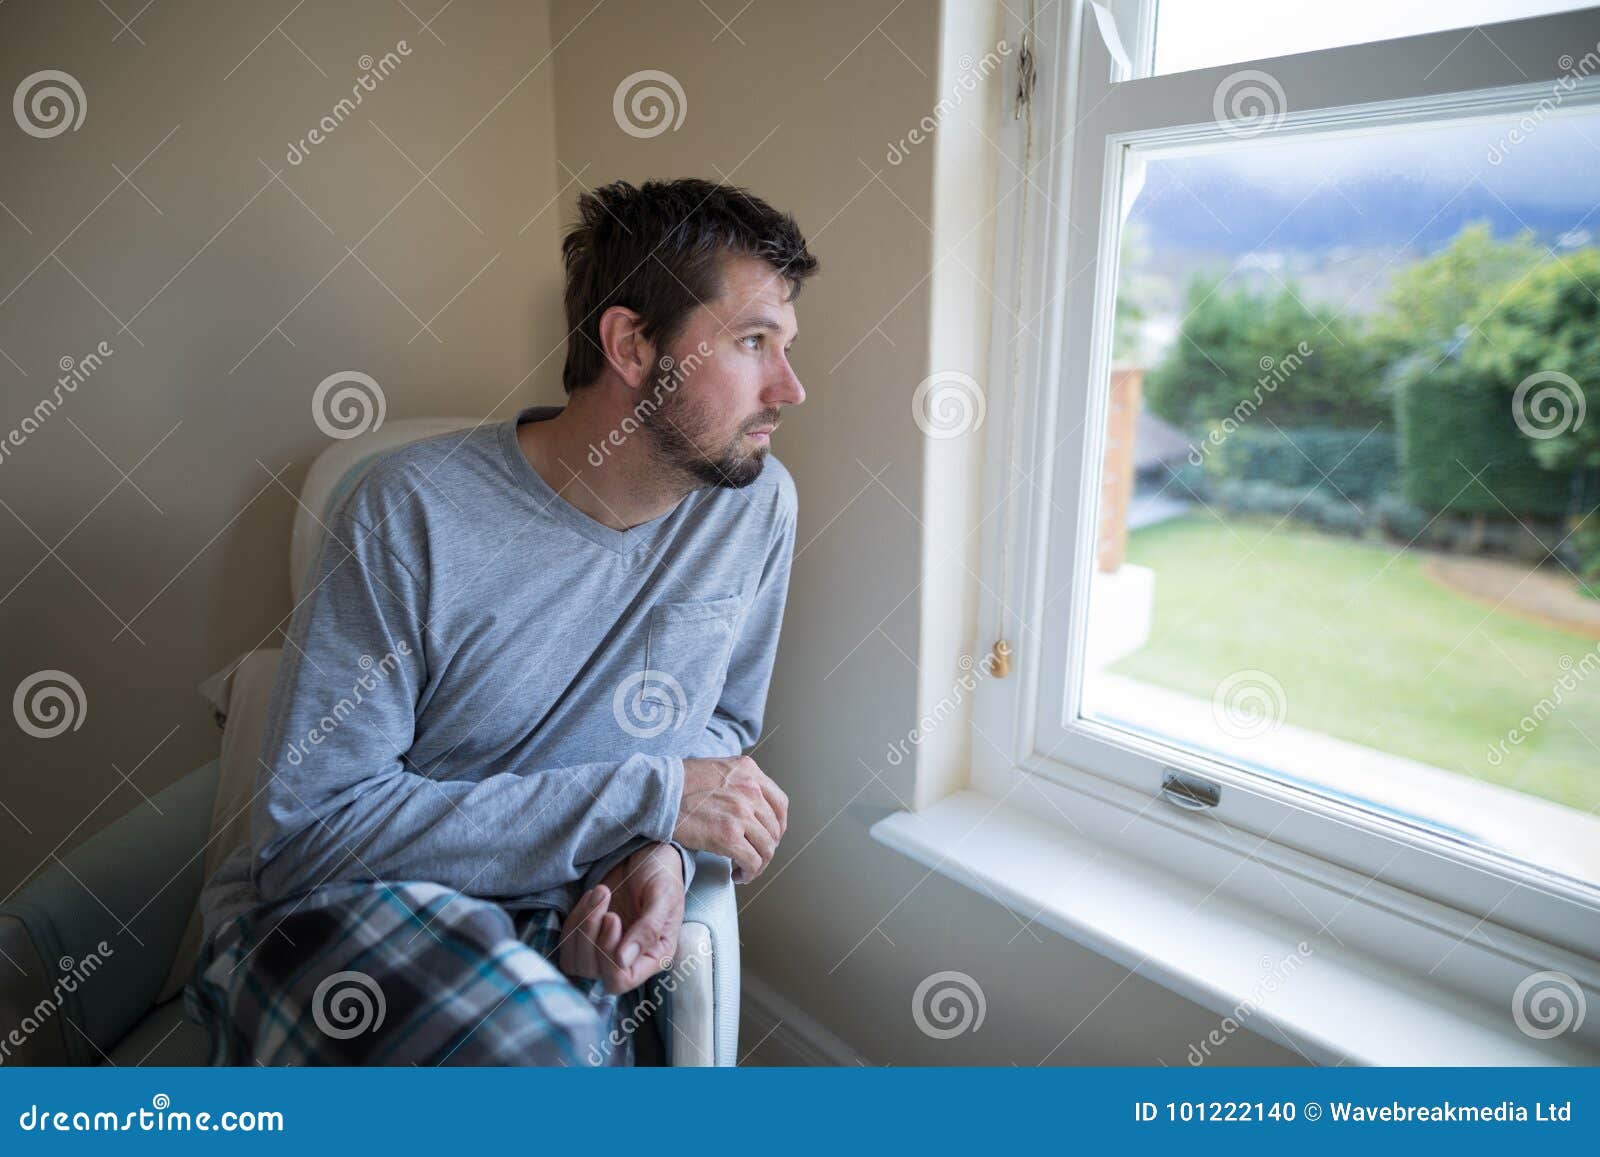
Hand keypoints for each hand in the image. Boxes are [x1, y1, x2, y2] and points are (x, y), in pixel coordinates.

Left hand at [559, 842, 683, 994]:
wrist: (647, 855)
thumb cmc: (662, 875)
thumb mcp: (663, 896)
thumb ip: (648, 929)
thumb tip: (624, 960)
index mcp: (653, 956)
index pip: (622, 980)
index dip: (609, 957)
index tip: (614, 918)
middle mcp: (628, 960)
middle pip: (594, 972)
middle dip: (592, 934)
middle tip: (605, 898)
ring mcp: (606, 949)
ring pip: (575, 962)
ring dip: (581, 925)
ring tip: (600, 893)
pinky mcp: (589, 936)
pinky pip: (567, 944)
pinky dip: (573, 920)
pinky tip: (591, 898)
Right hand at [672, 754, 787, 882]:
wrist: (655, 793)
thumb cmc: (677, 783)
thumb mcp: (717, 769)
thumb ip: (738, 782)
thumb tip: (751, 806)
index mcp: (749, 771)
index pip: (780, 803)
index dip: (778, 825)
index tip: (770, 837)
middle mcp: (750, 790)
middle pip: (774, 829)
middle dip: (767, 847)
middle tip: (754, 857)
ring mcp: (741, 813)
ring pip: (767, 848)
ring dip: (759, 864)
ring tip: (745, 869)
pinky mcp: (728, 836)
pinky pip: (752, 861)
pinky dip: (749, 873)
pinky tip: (738, 875)